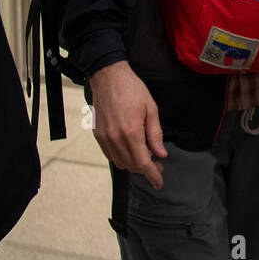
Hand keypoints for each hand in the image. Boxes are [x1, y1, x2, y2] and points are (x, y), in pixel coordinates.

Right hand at [88, 60, 167, 188]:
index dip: (153, 176)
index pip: (143, 163)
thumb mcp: (151, 109)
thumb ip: (155, 134)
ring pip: (120, 162)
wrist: (108, 77)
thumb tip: (160, 154)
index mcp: (131, 132)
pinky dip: (121, 157)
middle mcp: (116, 138)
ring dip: (133, 163)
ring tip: (145, 155)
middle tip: (157, 165)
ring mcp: (105, 138)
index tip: (159, 182)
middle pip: (132, 166)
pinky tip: (130, 149)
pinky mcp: (98, 135)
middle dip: (146, 169)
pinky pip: (109, 154)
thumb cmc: (132, 89)